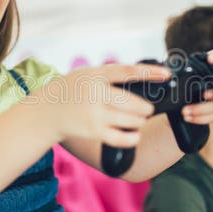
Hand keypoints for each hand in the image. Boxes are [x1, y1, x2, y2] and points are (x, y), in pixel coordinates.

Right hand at [42, 63, 170, 146]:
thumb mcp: (87, 74)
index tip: (167, 74)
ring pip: (132, 121)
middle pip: (135, 103)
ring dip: (140, 121)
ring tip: (138, 119)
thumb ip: (110, 76)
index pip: (127, 72)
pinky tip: (134, 134)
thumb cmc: (71, 90)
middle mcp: (95, 95)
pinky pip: (123, 138)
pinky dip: (133, 137)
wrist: (46, 111)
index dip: (150, 73)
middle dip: (147, 108)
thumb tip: (143, 81)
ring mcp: (95, 115)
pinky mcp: (94, 132)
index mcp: (95, 75)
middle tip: (147, 108)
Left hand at [180, 48, 212, 124]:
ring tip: (184, 111)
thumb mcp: (178, 74)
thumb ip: (179, 70)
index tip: (210, 59)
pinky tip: (188, 117)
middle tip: (203, 94)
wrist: (176, 101)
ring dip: (201, 109)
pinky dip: (200, 118)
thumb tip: (168, 73)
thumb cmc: (180, 82)